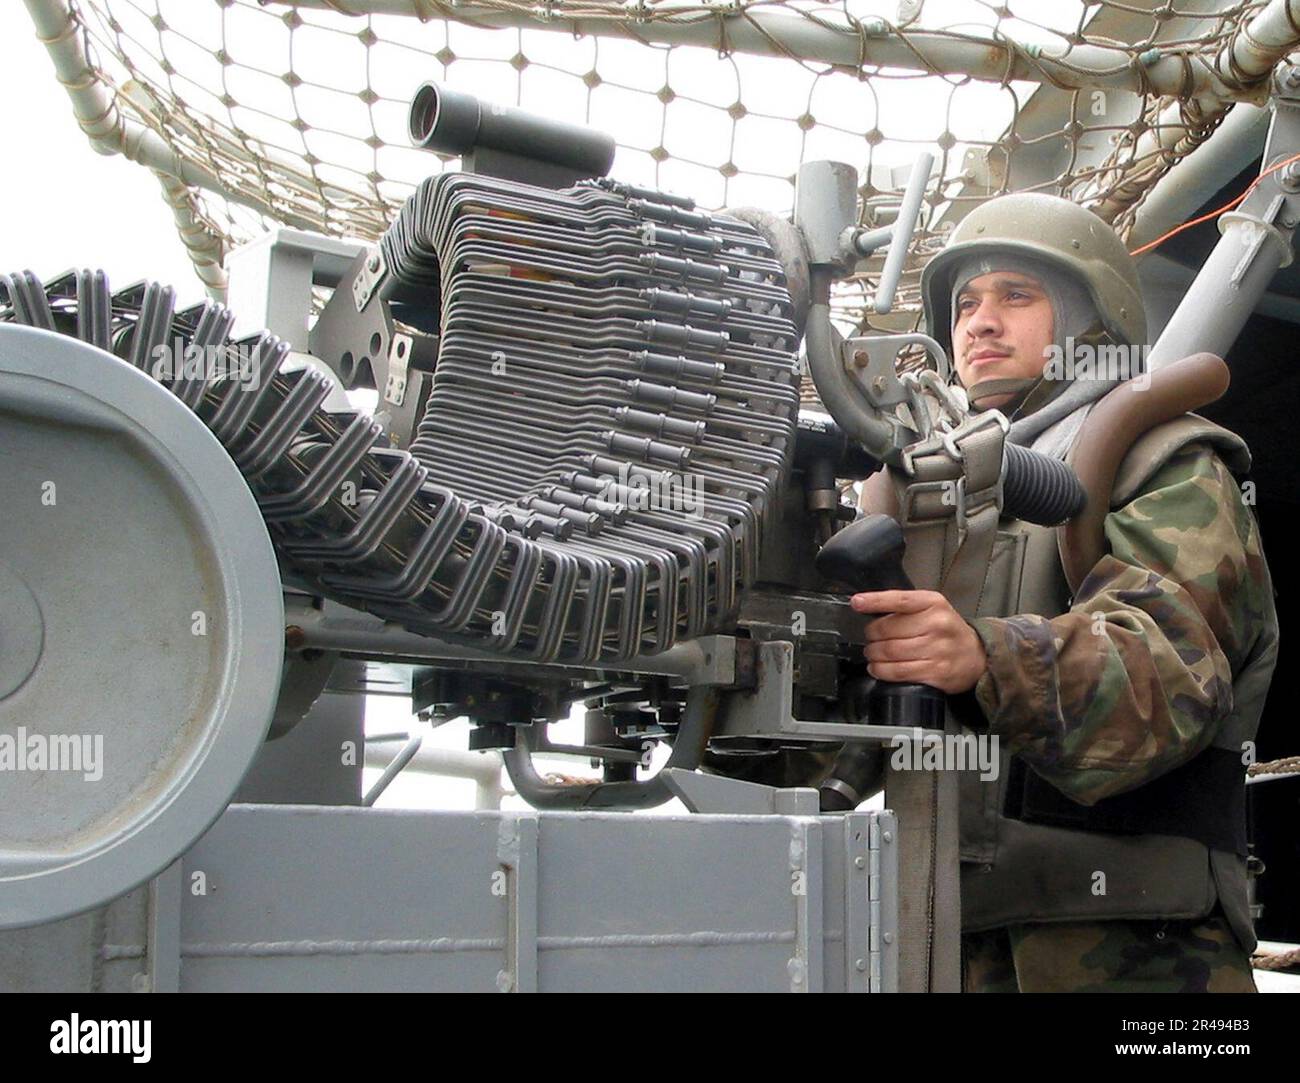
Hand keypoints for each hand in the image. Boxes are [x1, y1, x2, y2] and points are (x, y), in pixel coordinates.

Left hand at [850, 590, 986, 693]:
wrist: (975, 656)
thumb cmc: (946, 631)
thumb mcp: (932, 609)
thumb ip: (905, 607)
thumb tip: (868, 607)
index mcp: (933, 603)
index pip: (900, 599)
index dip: (875, 601)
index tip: (856, 602)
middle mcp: (937, 624)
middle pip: (887, 630)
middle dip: (871, 636)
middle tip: (871, 638)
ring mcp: (937, 650)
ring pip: (889, 652)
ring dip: (873, 654)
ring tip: (873, 653)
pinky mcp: (935, 672)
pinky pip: (898, 672)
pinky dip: (881, 670)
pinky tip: (878, 668)